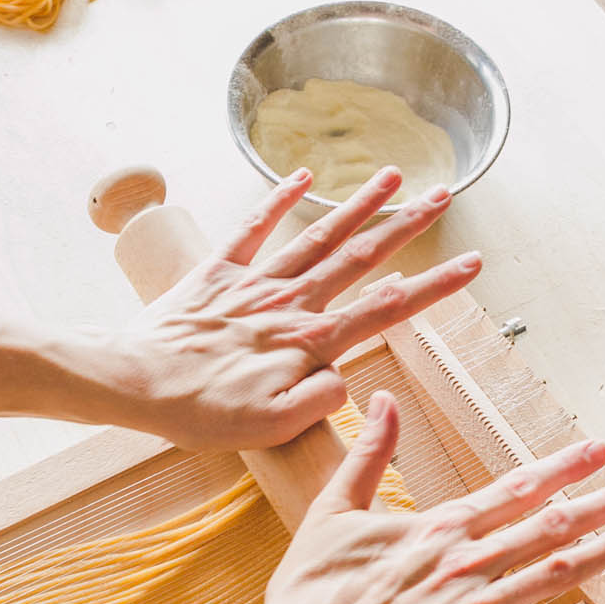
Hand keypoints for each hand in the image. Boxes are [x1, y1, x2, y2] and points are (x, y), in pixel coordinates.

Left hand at [111, 167, 478, 451]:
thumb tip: (345, 377)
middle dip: (406, 226)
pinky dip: (278, 199)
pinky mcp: (216, 272)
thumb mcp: (271, 428)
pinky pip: (253, 228)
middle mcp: (288, 303)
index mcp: (308, 343)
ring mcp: (253, 282)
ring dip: (358, 204)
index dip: (433, 287)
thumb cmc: (200, 413)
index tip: (471, 264)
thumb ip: (320, 402)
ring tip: (393, 175)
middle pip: (359, 256)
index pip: (385, 310)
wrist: (133, 383)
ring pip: (317, 235)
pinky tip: (303, 176)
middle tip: (444, 195)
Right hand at [238, 392, 604, 603]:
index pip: (513, 490)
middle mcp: (464, 565)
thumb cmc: (310, 593)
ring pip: (555, 575)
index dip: (561, 469)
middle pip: (548, 527)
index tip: (599, 451)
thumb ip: (367, 453)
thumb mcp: (331, 509)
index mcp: (435, 530)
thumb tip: (384, 398)